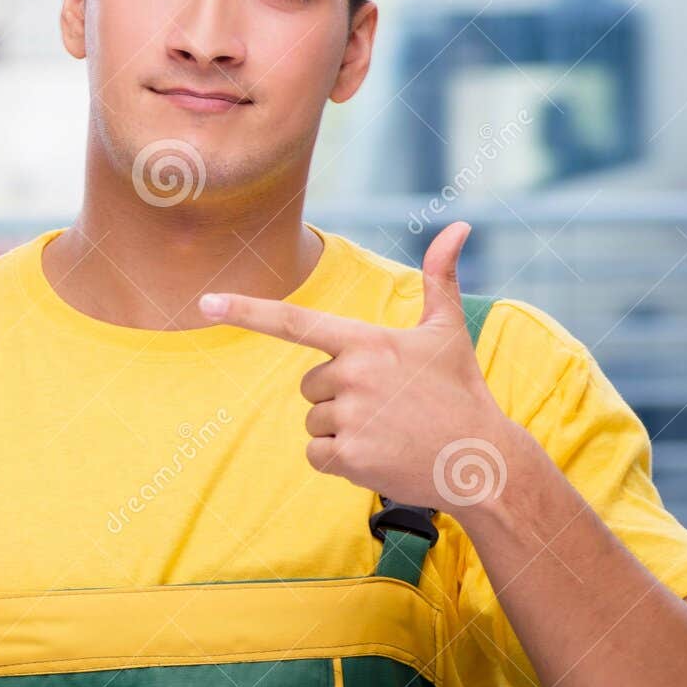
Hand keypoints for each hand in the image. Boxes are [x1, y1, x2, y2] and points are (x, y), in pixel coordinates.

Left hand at [197, 222, 517, 512]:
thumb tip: (459, 224)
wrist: (481, 461)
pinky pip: (315, 455)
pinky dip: (338, 461)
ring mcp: (349, 417)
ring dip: (342, 431)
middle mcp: (352, 375)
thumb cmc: (461, 392)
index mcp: (365, 341)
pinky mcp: (349, 456)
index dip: (245, 310)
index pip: (294, 322)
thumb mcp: (448, 331)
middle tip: (387, 406)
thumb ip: (440, 278)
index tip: (205, 302)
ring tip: (388, 431)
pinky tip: (378, 456)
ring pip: (313, 422)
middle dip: (339, 398)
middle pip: (310, 386)